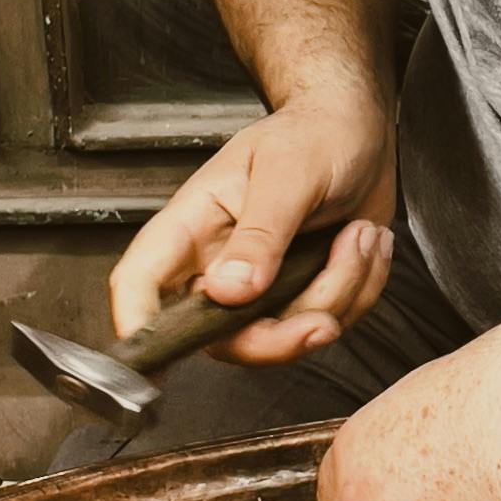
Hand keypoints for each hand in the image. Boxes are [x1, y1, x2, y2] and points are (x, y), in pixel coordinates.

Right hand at [110, 94, 396, 365]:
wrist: (358, 131)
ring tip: (357, 234)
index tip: (157, 369)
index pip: (139, 284)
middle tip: (325, 314)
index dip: (137, 328)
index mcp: (192, 227)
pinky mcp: (301, 296)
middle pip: (220, 340)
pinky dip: (361, 289)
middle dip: (283, 336)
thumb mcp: (287, 174)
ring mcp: (261, 288)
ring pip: (285, 336)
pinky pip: (329, 323)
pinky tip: (363, 244)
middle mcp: (218, 266)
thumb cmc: (312, 134)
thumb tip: (228, 292)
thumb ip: (259, 235)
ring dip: (339, 292)